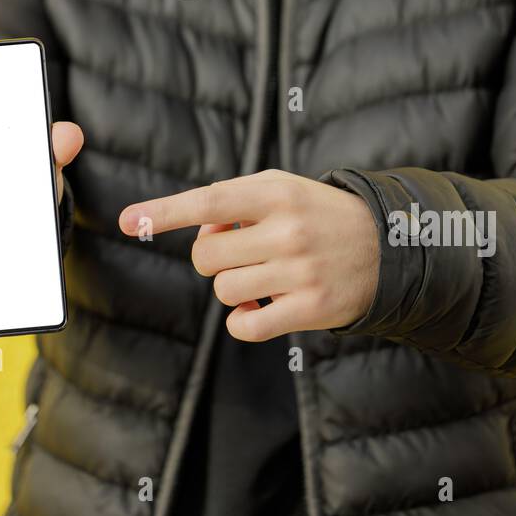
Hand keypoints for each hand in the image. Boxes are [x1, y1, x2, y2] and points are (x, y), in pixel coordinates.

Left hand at [118, 169, 379, 340]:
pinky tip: (259, 308)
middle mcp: (287, 231)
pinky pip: (245, 326)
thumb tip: (198, 228)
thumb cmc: (317, 213)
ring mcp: (299, 272)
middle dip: (212, 256)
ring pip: (224, 291)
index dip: (165, 210)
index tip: (129, 220)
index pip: (209, 200)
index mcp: (276, 193)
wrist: (386, 245)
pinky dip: (243, 321)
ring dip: (232, 287)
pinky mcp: (310, 309)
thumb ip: (234, 201)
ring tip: (261, 275)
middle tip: (240, 251)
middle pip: (207, 255)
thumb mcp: (282, 189)